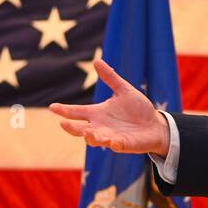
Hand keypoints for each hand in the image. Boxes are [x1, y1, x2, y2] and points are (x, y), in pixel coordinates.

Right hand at [49, 57, 170, 155]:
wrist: (155, 125)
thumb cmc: (138, 109)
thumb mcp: (124, 90)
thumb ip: (110, 78)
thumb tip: (97, 61)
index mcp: (98, 113)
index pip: (76, 112)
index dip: (64, 110)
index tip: (52, 107)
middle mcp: (100, 127)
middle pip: (80, 130)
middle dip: (71, 128)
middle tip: (63, 124)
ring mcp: (110, 137)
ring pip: (94, 140)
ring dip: (91, 137)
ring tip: (89, 133)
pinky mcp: (123, 145)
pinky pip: (115, 146)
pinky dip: (113, 144)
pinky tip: (113, 142)